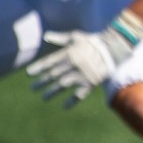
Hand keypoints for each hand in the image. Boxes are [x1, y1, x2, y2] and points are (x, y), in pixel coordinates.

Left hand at [28, 12, 142, 107]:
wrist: (113, 49)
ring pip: (63, 85)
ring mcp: (81, 75)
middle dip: (42, 81)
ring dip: (52, 92)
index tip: (29, 74)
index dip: (38, 68)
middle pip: (53, 75)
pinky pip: (79, 94)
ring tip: (44, 97)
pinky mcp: (91, 83)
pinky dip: (72, 101)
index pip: (49, 62)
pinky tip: (64, 106)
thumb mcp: (76, 36)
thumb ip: (61, 38)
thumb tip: (46, 36)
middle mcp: (73, 65)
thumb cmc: (93, 41)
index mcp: (68, 53)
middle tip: (33, 87)